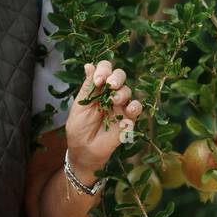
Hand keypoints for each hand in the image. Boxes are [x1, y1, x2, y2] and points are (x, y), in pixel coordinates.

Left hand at [65, 58, 144, 181]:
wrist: (84, 151)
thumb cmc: (79, 128)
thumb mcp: (80, 106)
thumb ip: (87, 88)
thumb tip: (89, 65)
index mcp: (96, 88)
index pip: (104, 70)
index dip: (104, 70)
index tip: (98, 80)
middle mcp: (110, 94)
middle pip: (120, 76)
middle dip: (116, 77)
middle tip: (110, 85)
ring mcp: (120, 106)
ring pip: (128, 91)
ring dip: (123, 92)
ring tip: (115, 100)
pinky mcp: (129, 119)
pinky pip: (137, 108)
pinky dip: (135, 106)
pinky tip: (128, 110)